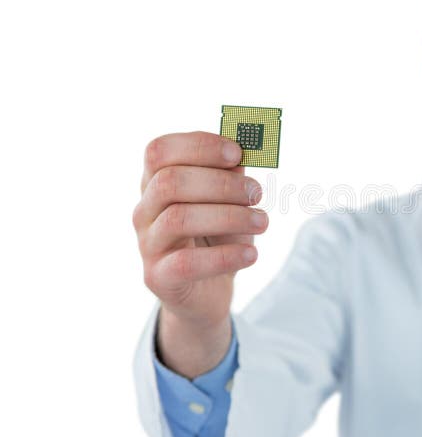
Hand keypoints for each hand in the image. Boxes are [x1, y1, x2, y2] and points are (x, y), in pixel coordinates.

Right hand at [132, 132, 266, 371]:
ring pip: (178, 219)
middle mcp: (145, 209)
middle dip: (221, 183)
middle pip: (170, 182)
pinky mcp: (157, 277)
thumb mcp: (229, 200)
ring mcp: (147, 244)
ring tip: (262, 222)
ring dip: (230, 217)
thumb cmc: (218, 234)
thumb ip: (232, 173)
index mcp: (157, 182)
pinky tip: (251, 255)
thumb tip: (247, 148)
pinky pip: (186, 264)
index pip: (159, 151)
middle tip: (257, 193)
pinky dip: (225, 256)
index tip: (237, 154)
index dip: (198, 146)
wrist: (208, 290)